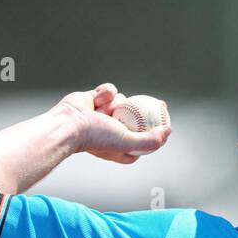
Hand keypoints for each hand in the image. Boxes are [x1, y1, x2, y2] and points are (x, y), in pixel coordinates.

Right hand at [55, 83, 170, 163]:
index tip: (165, 122)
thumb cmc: (96, 137)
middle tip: (159, 104)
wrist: (69, 123)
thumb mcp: (128, 143)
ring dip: (115, 104)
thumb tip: (168, 131)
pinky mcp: (95, 99)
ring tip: (102, 112)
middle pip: (136, 118)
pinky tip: (97, 100)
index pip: (143, 140)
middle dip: (145, 111)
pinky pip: (109, 91)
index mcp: (120, 147)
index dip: (155, 131)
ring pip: (122, 102)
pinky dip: (104, 93)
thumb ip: (149, 141)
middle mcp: (112, 131)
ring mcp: (104, 114)